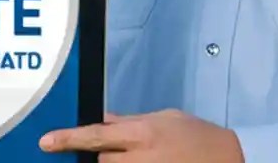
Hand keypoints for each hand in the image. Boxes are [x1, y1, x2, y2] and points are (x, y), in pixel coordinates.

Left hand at [39, 110, 244, 161]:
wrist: (231, 159)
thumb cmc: (198, 136)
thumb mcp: (165, 118)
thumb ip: (130, 121)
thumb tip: (104, 119)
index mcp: (142, 133)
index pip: (95, 135)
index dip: (68, 138)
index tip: (46, 142)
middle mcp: (141, 158)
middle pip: (101, 160)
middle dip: (106, 155)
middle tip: (129, 151)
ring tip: (143, 158)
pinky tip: (144, 162)